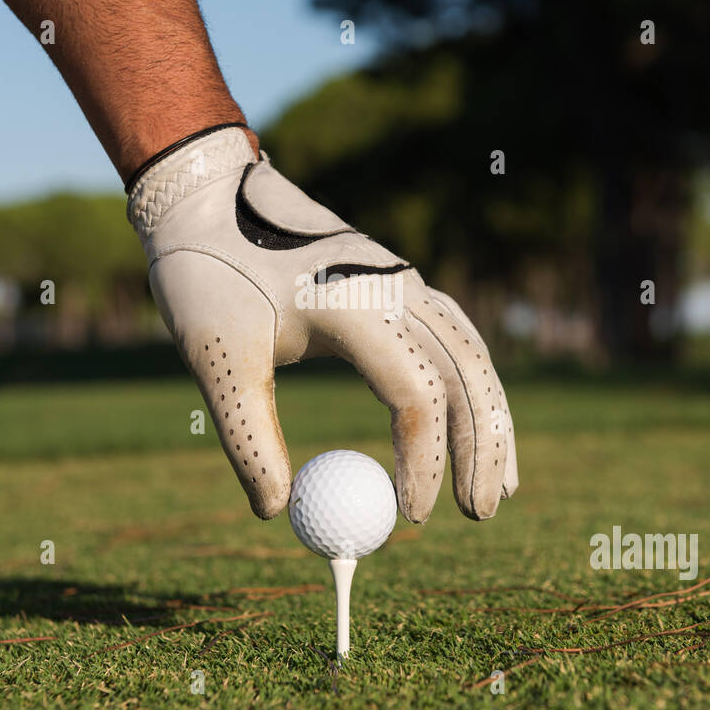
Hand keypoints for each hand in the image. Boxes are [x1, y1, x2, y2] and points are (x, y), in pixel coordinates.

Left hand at [127, 124, 518, 521]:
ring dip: (491, 417)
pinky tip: (473, 422)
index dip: (424, 463)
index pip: (416, 394)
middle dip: (482, 448)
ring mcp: (401, 278)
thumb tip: (277, 512)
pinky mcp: (396, 281)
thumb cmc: (207, 272)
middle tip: (480, 515)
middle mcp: (393, 285)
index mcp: (352, 304)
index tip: (411, 518)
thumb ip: (249, 438)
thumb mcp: (216, 358)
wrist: (207, 190)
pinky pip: (456, 337)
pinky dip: (473, 385)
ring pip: (472, 352)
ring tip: (502, 484)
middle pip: (466, 373)